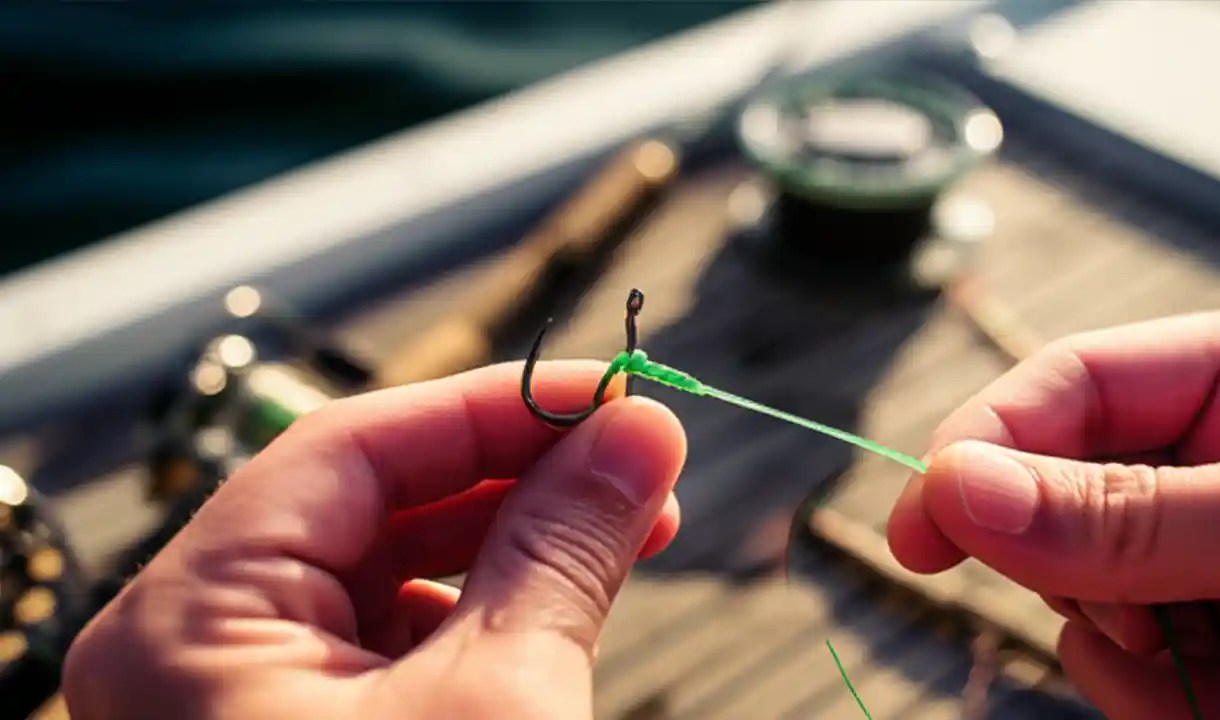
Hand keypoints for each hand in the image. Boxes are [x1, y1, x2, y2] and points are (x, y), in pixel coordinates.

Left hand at [62, 361, 686, 718]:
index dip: (495, 406)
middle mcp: (196, 649)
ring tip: (631, 518)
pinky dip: (487, 604)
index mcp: (188, 624)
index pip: (350, 446)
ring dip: (515, 536)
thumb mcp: (503, 703)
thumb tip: (641, 432)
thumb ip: (565, 546)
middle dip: (519, 472)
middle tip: (640, 459)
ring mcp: (246, 697)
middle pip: (371, 499)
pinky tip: (568, 589)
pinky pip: (394, 633)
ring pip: (389, 565)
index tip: (613, 393)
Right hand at [887, 303, 1219, 718]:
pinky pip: (1155, 685)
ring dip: (1144, 671)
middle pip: (1068, 509)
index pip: (1073, 385)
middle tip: (1139, 624)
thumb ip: (1128, 512)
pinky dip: (1184, 711)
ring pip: (1102, 614)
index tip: (915, 534)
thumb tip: (951, 488)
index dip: (980, 446)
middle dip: (1082, 583)